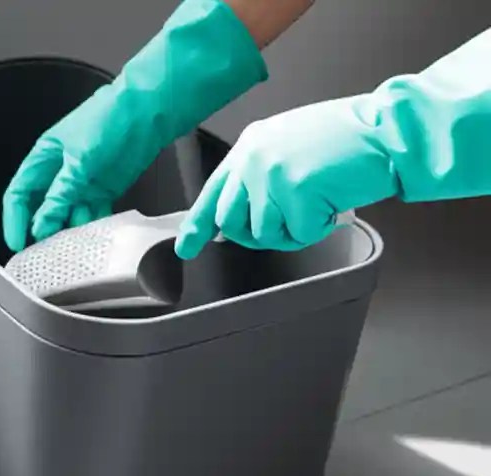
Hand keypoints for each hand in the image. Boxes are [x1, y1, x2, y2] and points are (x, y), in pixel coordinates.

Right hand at [1, 95, 124, 252]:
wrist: (146, 111)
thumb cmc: (109, 118)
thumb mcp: (78, 159)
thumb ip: (61, 194)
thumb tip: (43, 222)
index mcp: (44, 157)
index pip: (19, 194)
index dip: (16, 219)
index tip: (19, 242)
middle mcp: (60, 172)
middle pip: (41, 208)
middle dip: (42, 229)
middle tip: (45, 251)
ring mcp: (82, 182)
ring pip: (67, 215)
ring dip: (70, 230)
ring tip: (74, 244)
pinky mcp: (103, 190)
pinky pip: (92, 215)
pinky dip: (93, 226)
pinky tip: (94, 235)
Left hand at [176, 96, 396, 258]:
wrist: (388, 129)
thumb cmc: (349, 140)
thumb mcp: (289, 147)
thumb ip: (259, 176)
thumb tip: (240, 213)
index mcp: (250, 145)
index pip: (213, 192)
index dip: (197, 224)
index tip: (186, 246)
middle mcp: (253, 158)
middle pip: (232, 221)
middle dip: (259, 233)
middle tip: (291, 222)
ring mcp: (271, 174)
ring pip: (264, 233)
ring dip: (295, 229)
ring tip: (320, 201)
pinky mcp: (294, 191)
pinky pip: (299, 234)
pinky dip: (320, 227)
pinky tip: (334, 202)